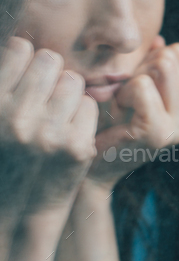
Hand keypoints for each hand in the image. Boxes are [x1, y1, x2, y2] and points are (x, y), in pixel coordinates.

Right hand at [0, 36, 97, 222]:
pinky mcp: (77, 148)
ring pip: (73, 81)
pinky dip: (80, 115)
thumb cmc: (0, 157)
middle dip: (48, 74)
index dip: (24, 60)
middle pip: (50, 60)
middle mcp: (16, 118)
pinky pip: (88, 106)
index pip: (20, 49)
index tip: (23, 77)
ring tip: (54, 113)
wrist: (14, 215)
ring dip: (66, 92)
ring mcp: (49, 134)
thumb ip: (4, 83)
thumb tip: (22, 45)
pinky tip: (67, 131)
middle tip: (42, 95)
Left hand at [88, 36, 178, 189]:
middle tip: (123, 97)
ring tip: (121, 106)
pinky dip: (123, 93)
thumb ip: (148, 64)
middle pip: (170, 57)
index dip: (148, 60)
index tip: (132, 87)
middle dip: (139, 69)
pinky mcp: (159, 132)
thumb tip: (160, 40)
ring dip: (132, 81)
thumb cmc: (106, 123)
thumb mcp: (132, 88)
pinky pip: (142, 85)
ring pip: (161, 66)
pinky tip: (117, 112)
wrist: (90, 164)